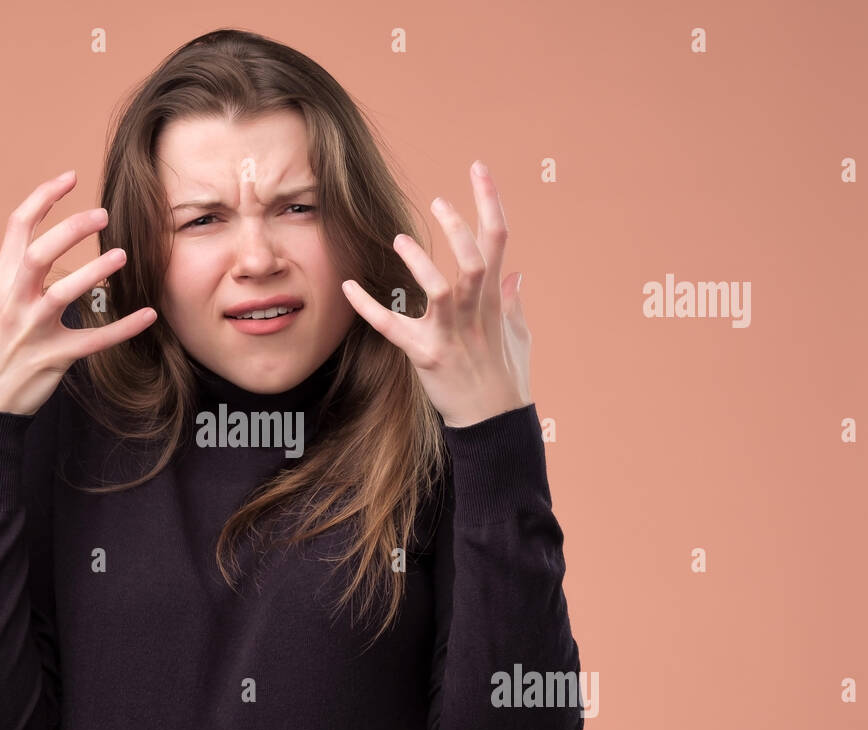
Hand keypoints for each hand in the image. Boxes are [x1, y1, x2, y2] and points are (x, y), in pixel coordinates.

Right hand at [0, 170, 156, 414]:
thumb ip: (11, 279)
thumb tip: (30, 254)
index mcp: (0, 282)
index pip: (17, 227)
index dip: (43, 198)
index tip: (70, 178)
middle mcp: (13, 301)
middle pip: (39, 252)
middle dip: (71, 228)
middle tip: (104, 214)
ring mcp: (33, 330)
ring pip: (64, 293)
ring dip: (95, 272)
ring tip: (122, 256)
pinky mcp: (54, 357)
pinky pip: (94, 340)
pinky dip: (123, 327)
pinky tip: (148, 314)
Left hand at [341, 160, 531, 427]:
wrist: (494, 422)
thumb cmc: (506, 378)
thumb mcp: (518, 336)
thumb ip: (513, 302)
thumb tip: (517, 274)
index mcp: (495, 299)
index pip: (498, 240)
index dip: (489, 201)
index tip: (478, 169)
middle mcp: (475, 312)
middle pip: (474, 259)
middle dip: (459, 227)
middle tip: (440, 200)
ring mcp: (451, 334)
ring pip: (440, 290)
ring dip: (420, 264)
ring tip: (399, 239)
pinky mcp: (425, 355)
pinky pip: (393, 327)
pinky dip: (369, 307)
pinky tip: (350, 287)